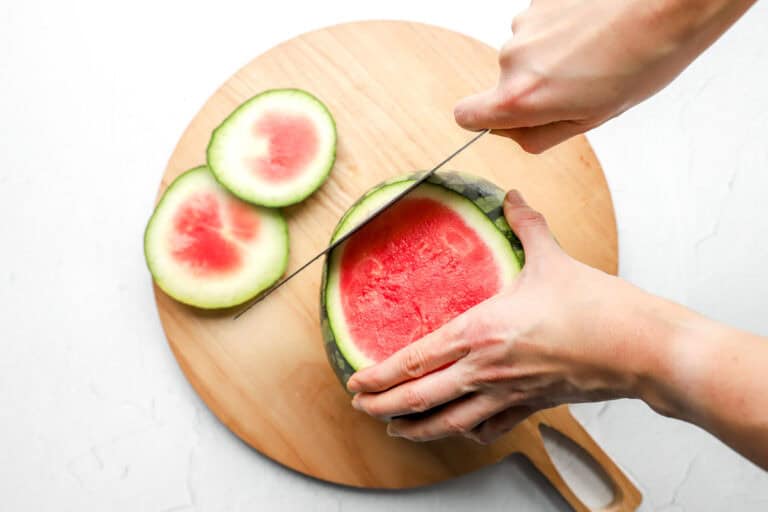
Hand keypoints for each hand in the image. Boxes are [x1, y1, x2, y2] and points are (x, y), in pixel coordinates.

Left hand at [347, 190, 667, 443]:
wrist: (637, 347)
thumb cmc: (594, 308)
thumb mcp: (551, 258)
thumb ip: (525, 225)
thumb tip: (513, 198)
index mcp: (479, 331)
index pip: (413, 359)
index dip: (379, 375)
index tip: (356, 381)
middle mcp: (484, 370)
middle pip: (419, 398)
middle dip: (382, 406)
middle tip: (361, 407)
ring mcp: (506, 394)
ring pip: (448, 423)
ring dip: (416, 428)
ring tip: (395, 430)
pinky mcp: (531, 407)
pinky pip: (490, 428)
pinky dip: (468, 433)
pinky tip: (461, 431)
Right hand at [454, 0, 756, 152]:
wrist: (668, 5)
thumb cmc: (642, 62)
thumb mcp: (591, 120)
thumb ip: (540, 134)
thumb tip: (515, 133)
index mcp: (520, 96)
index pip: (466, 115)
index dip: (485, 120)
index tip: (508, 118)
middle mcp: (512, 58)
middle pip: (505, 82)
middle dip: (536, 86)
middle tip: (582, 83)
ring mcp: (524, 24)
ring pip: (527, 52)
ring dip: (552, 56)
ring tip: (596, 53)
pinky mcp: (538, 0)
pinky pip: (540, 25)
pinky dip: (561, 30)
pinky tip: (595, 30)